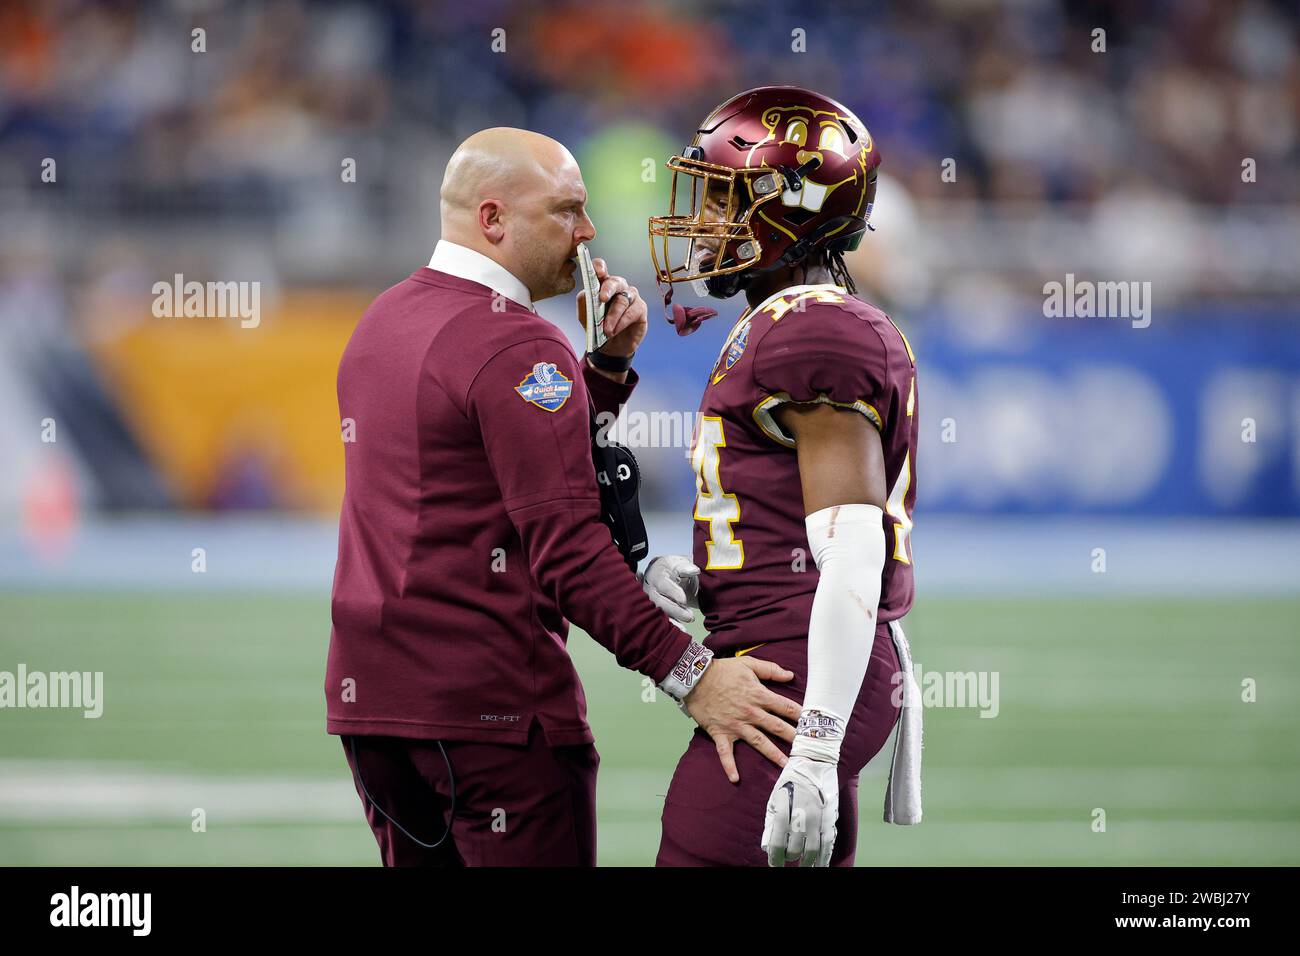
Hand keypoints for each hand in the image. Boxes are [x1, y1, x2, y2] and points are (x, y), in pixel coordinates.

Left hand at [576, 257, 646, 358]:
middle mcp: (618, 287)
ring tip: (606, 330)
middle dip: (608, 289)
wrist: (611, 347)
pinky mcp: (640, 308)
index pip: (601, 269)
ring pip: (623, 300)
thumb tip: (586, 294)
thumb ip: (584, 303)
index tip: (598, 272)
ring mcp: (630, 297)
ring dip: (613, 316)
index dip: (600, 267)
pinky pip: (632, 311)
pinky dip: (622, 322)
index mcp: (602, 285)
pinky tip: (615, 330)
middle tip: (602, 299)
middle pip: (615, 281)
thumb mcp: (585, 317)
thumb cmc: (598, 328)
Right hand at [640, 555, 698, 623]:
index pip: (662, 584)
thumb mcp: (679, 563)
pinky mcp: (654, 611)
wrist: (667, 574)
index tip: (683, 600)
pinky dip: (671, 626)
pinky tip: (680, 632)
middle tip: (690, 616)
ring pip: (657, 613)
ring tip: (685, 628)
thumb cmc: (673, 568)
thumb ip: (685, 567)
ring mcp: (650, 602)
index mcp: (656, 574)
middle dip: (674, 610)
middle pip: (658, 601)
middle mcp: (649, 589)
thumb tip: (694, 570)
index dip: (672, 592)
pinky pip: (659, 620)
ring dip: (672, 620)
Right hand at [682, 656, 799, 782]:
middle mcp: (750, 713)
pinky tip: (735, 779)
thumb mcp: (748, 664)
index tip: (813, 724)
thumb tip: (791, 675)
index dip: (801, 715)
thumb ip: (771, 670)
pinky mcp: (720, 733)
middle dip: (795, 738)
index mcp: (759, 695)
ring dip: (774, 754)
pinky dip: (729, 766)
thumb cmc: (722, 670)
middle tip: (809, 749)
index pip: (785, 707)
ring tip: (788, 766)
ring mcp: (736, 725)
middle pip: (777, 727)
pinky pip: (725, 752)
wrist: (695, 678)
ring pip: (759, 742)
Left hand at [762, 755, 839, 866]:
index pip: (777, 845)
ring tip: (803, 865)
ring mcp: (816, 820)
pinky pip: (828, 844)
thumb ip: (770, 824)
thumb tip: (766, 846)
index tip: (775, 865)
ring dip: (806, 862)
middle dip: (789, 857)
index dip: (775, 859)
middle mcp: (800, 818)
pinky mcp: (829, 818)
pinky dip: (824, 858)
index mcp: (783, 813)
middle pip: (794, 850)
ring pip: (811, 851)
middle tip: (787, 858)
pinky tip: (820, 865)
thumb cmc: (789, 781)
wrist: (813, 763)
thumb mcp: (774, 799)